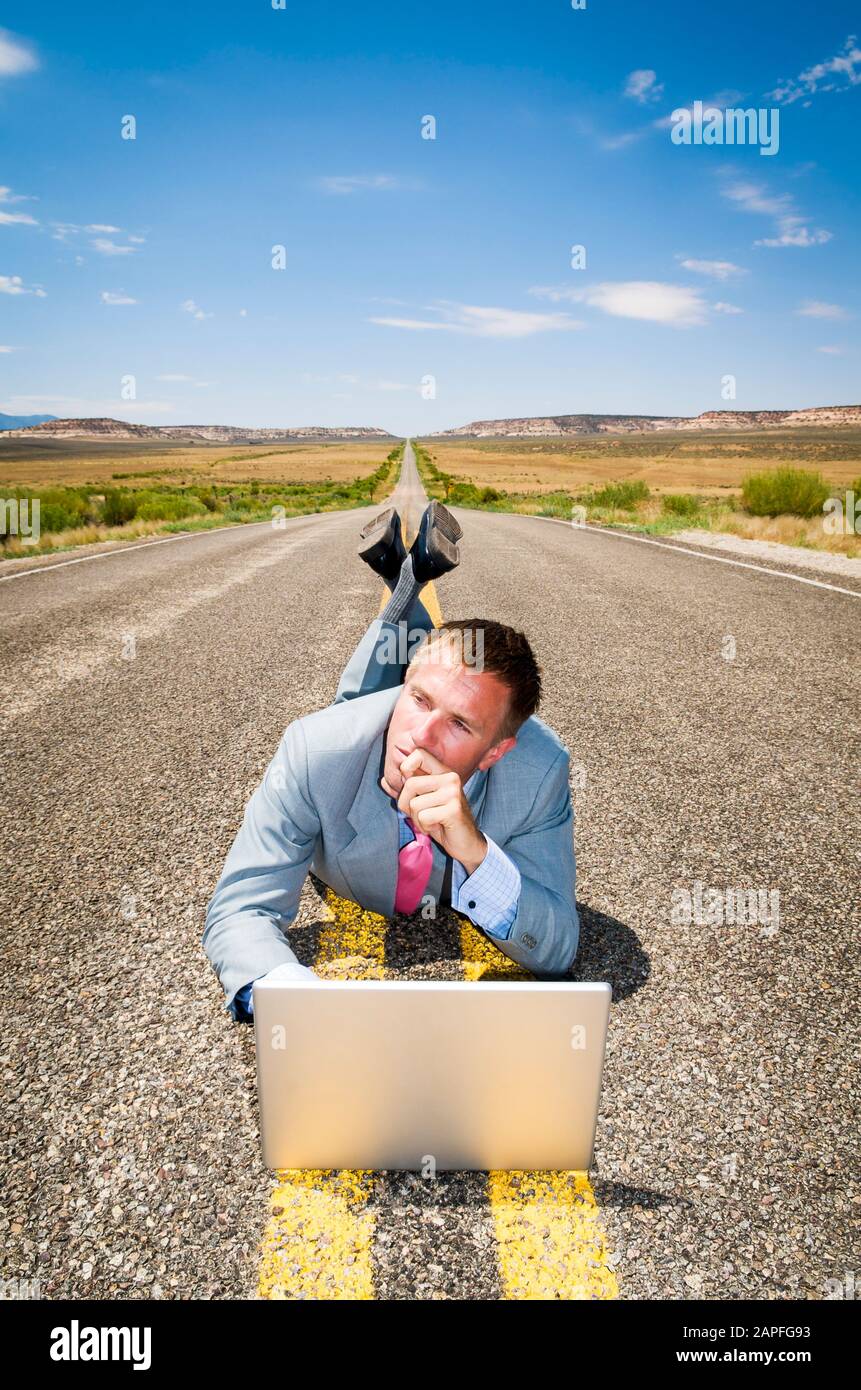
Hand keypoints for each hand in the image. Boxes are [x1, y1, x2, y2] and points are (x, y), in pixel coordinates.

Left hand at [384, 747, 487, 874]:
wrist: (466, 843)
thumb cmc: (442, 822)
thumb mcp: (423, 803)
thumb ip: (405, 792)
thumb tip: (383, 781)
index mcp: (442, 772)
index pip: (418, 753)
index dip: (406, 767)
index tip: (408, 785)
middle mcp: (450, 778)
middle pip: (410, 784)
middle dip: (407, 804)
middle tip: (420, 814)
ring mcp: (453, 792)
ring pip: (415, 804)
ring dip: (417, 819)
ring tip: (432, 821)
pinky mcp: (454, 809)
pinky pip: (423, 817)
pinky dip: (425, 827)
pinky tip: (438, 826)